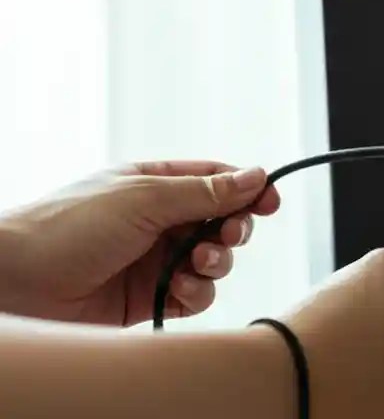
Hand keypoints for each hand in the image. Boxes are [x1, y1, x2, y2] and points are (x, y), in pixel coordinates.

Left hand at [0, 160, 279, 325]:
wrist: (16, 283)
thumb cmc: (69, 226)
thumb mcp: (145, 197)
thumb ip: (206, 192)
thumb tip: (256, 175)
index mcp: (154, 182)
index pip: (215, 180)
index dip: (247, 190)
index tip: (270, 202)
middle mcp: (158, 219)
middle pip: (221, 220)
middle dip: (232, 229)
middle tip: (225, 236)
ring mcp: (154, 258)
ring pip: (213, 259)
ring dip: (215, 262)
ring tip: (196, 263)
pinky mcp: (150, 296)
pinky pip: (195, 294)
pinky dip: (197, 292)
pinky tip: (181, 289)